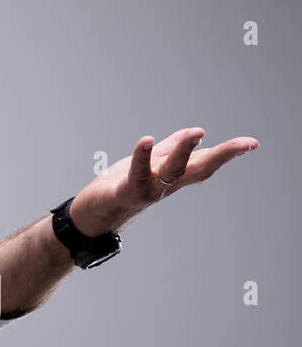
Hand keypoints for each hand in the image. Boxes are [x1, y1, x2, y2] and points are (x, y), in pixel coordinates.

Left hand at [70, 127, 259, 235]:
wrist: (94, 213)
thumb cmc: (123, 186)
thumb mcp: (149, 163)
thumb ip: (169, 149)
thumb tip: (196, 133)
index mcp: (173, 177)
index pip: (205, 163)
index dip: (229, 154)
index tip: (253, 143)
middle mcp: (166, 185)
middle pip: (198, 169)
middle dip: (222, 156)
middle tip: (245, 144)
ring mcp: (148, 190)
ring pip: (171, 171)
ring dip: (184, 152)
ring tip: (196, 133)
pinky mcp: (126, 191)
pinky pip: (136, 174)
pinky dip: (142, 157)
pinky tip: (147, 140)